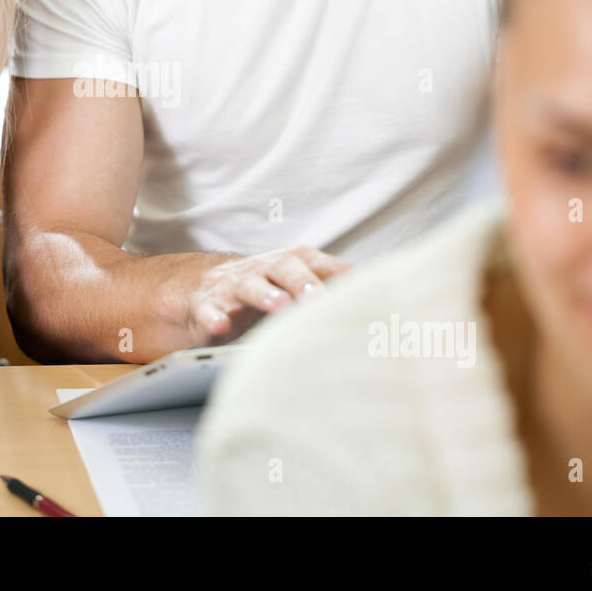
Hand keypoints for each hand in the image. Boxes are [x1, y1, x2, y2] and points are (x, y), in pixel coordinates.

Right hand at [187, 246, 349, 345]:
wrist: (208, 288)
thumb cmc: (269, 291)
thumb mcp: (300, 288)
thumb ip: (334, 294)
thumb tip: (384, 312)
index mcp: (294, 263)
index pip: (321, 265)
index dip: (340, 277)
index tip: (361, 292)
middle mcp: (266, 268)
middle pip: (287, 267)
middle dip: (304, 281)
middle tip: (319, 298)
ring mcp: (235, 284)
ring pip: (250, 285)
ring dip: (266, 294)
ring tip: (279, 306)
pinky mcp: (207, 304)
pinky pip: (209, 310)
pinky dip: (213, 318)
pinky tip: (219, 327)